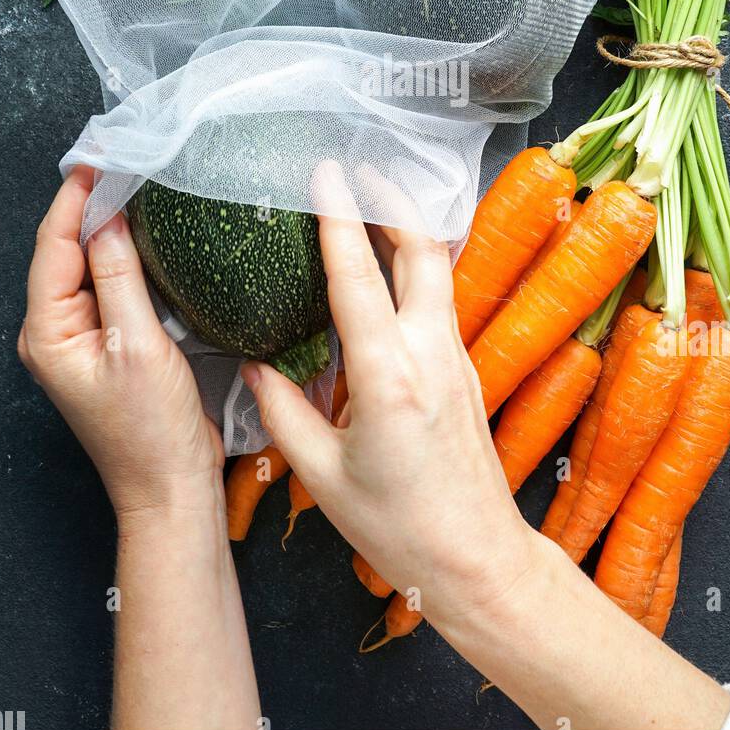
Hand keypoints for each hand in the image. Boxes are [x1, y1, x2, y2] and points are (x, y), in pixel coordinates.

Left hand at [18, 166, 223, 517]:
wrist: (172, 489)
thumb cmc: (152, 432)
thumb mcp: (139, 346)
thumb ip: (120, 277)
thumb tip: (109, 218)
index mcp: (49, 334)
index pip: (53, 246)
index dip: (73, 198)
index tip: (98, 158)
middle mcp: (55, 334)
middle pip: (64, 251)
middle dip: (88, 204)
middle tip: (120, 160)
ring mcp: (80, 340)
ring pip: (88, 267)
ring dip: (107, 228)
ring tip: (133, 185)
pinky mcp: (108, 345)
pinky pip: (109, 287)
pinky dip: (123, 257)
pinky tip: (146, 237)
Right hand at [242, 163, 538, 629]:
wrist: (477, 558)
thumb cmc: (398, 528)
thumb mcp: (321, 475)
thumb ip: (281, 411)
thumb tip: (252, 364)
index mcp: (388, 376)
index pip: (357, 276)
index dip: (338, 217)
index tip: (323, 173)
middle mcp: (430, 353)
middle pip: (421, 248)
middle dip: (391, 198)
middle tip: (357, 171)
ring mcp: (455, 357)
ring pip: (437, 269)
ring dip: (405, 227)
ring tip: (369, 202)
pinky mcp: (464, 369)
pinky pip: (438, 298)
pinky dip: (414, 266)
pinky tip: (388, 269)